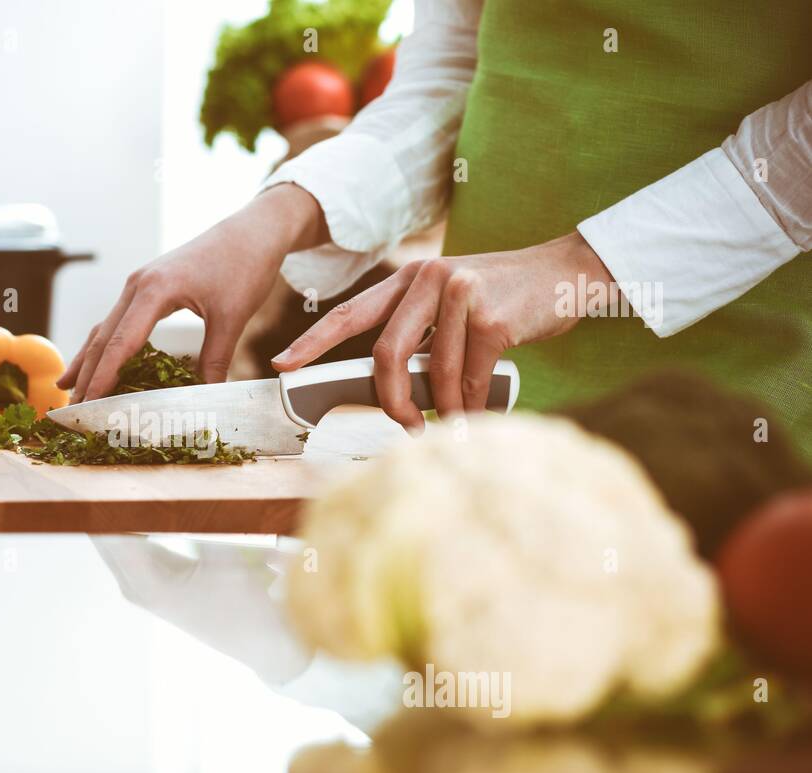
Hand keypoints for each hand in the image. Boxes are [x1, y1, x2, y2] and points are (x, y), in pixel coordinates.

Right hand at [58, 184, 328, 401]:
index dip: (102, 378)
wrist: (252, 230)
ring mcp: (139, 284)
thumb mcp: (232, 316)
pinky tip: (96, 362)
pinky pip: (118, 321)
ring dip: (88, 360)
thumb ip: (215, 358)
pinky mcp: (148, 287)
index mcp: (154, 289)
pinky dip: (105, 345)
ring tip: (68, 388)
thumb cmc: (244, 266)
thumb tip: (205, 398)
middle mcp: (138, 285)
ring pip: (105, 328)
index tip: (88, 404)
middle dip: (86, 374)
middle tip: (71, 409)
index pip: (119, 343)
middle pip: (103, 337)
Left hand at [271, 231, 614, 432]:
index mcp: (408, 280)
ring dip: (442, 408)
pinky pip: (470, 380)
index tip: (283, 364)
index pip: (349, 312)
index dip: (313, 342)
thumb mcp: (451, 301)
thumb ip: (420, 332)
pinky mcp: (492, 318)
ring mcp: (460, 295)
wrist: (564, 272)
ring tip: (451, 422)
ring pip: (435, 373)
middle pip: (386, 353)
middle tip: (403, 425)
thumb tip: (398, 390)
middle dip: (391, 399)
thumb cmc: (503, 298)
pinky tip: (476, 415)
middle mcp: (427, 280)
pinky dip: (472, 406)